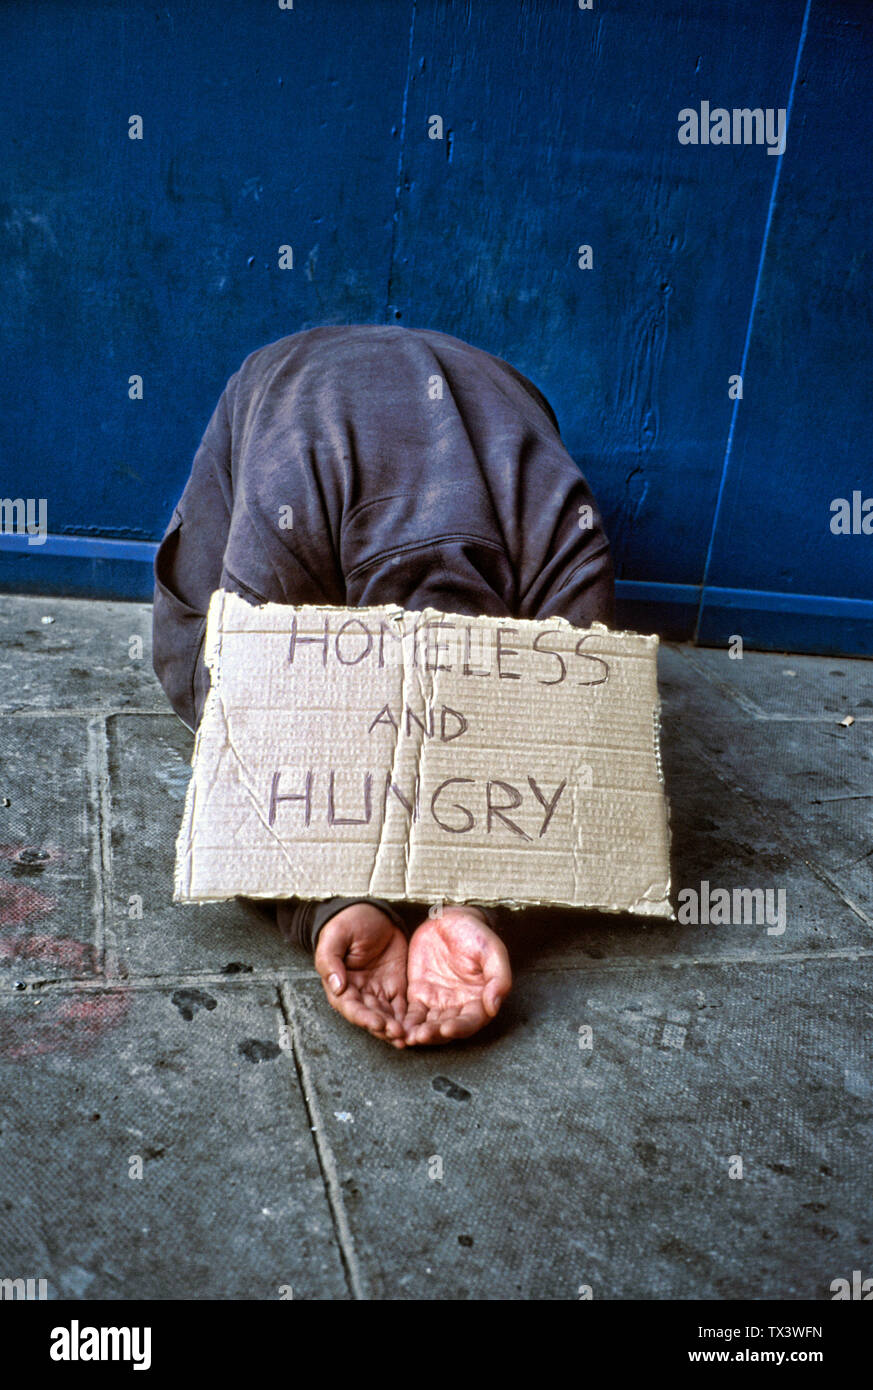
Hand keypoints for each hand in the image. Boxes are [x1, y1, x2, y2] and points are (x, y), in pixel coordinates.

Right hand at [315, 904, 408, 1048]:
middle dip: (384, 1028)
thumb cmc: (348, 923)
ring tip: (409, 1037)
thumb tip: (337, 986)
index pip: (351, 1007)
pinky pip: (402, 1007)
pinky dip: (408, 1019)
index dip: (363, 1017)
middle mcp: (359, 994)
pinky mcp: (396, 987)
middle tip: (398, 1035)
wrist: (372, 912)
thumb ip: (330, 960)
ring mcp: (378, 992)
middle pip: (371, 1016)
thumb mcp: (335, 937)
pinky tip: (417, 1027)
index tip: (377, 1023)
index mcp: (341, 985)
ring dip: (396, 1028)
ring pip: (387, 1016)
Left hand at [404, 906, 511, 1044]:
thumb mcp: (492, 951)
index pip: (471, 1022)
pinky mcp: (419, 995)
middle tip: (421, 1035)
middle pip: (447, 1028)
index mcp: (479, 1000)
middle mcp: (458, 1006)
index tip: (447, 1028)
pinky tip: (398, 1027)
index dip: (460, 1028)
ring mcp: (437, 1002)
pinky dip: (406, 1023)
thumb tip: (494, 1006)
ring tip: (409, 1036)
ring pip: (428, 1025)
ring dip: (419, 1033)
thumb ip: (499, 978)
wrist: (450, 918)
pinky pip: (412, 1013)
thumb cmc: (476, 935)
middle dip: (434, 1035)